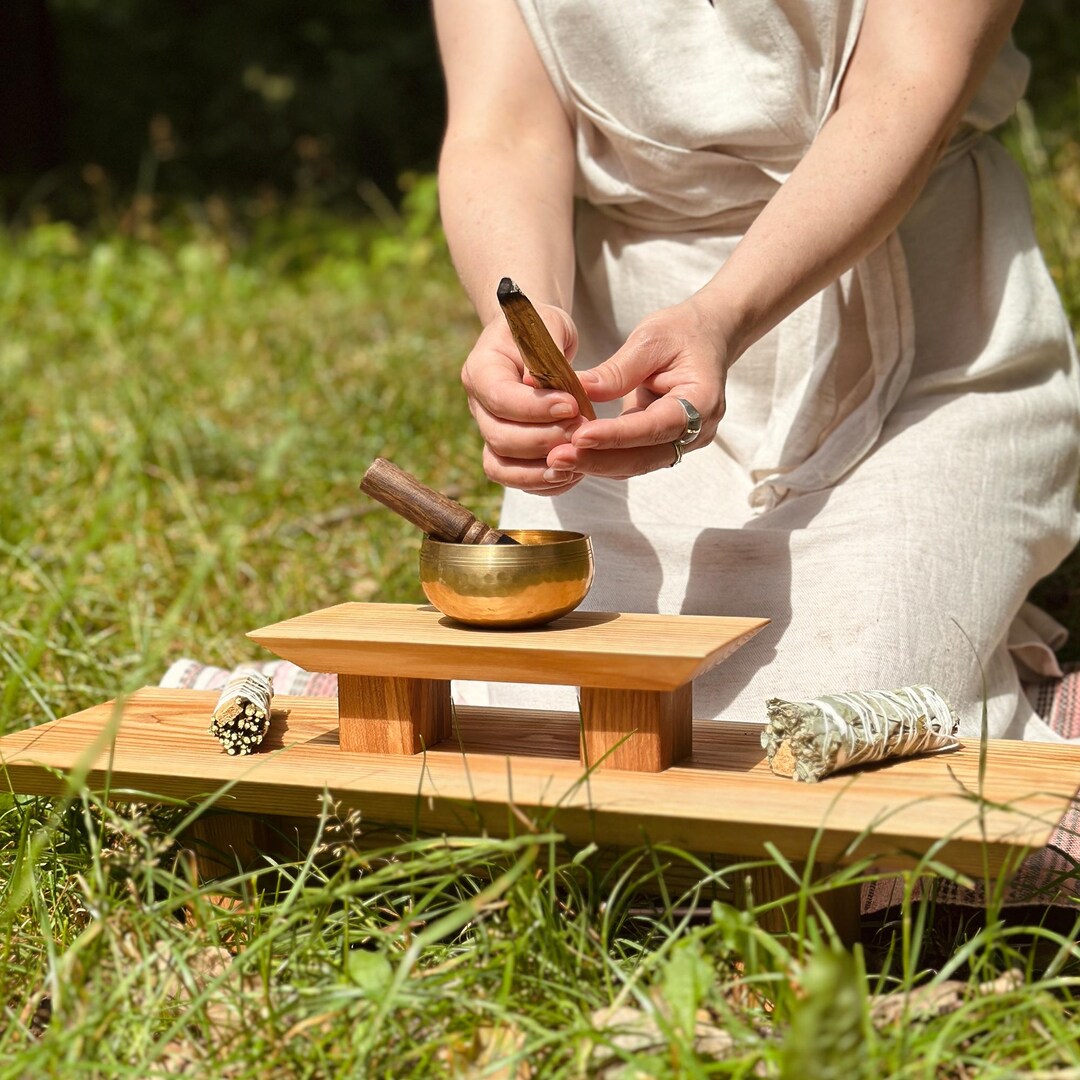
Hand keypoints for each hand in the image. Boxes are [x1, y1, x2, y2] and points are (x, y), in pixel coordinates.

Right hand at [461, 302, 586, 494]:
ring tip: (578, 460)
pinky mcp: (504, 452)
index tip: (570, 405)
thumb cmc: (542, 330)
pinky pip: (514, 479)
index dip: (534, 408)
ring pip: (501, 466)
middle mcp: (478, 405)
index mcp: (481, 369)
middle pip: (499, 438)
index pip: (499, 397)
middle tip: (582, 430)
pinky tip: (573, 474)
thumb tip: (533, 384)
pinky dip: (542, 483)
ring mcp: (489, 431)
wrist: (534, 343)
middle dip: (543, 440)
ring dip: (541, 470)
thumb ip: (543, 351)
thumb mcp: (548, 325)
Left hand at [546, 295, 728, 478]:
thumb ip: (617, 371)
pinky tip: (573, 456)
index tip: (579, 437)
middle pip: (644, 457)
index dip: (616, 436)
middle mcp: (697, 431)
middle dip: (598, 460)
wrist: (705, 338)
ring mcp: (683, 443)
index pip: (654, 427)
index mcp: (701, 401)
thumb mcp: (650, 339)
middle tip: (558, 458)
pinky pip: (632, 459)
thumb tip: (578, 390)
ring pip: (635, 465)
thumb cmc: (681, 333)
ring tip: (557, 460)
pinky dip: (603, 460)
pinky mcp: (664, 445)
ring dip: (596, 465)